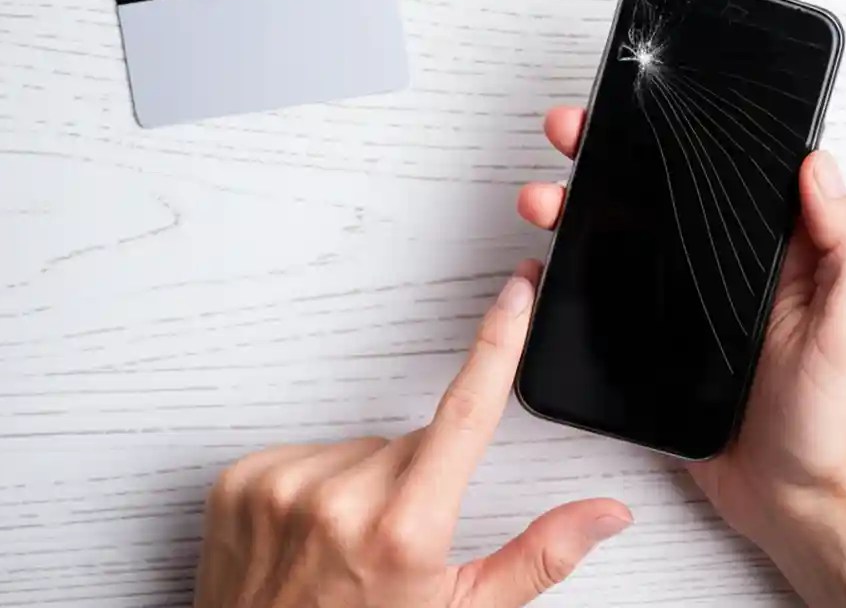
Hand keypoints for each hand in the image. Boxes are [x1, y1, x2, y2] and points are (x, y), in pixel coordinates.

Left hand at [193, 262, 632, 607]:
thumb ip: (538, 556)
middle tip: (397, 542)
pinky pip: (307, 452)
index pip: (467, 410)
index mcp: (403, 529)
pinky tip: (310, 533)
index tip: (517, 290)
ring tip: (346, 546)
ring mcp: (282, 484)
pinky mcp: (239, 479)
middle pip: (412, 441)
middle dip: (420, 477)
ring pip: (361, 447)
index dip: (499, 341)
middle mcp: (339, 497)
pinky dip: (317, 482)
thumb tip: (605, 514)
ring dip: (366, 481)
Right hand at [517, 107, 845, 549]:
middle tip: (569, 133)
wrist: (798, 506)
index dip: (687, 132)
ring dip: (584, 211)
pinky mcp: (662, 350)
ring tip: (541, 198)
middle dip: (614, 159)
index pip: (731, 173)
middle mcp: (734, 271)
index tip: (642, 102)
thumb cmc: (836, 421)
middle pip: (668, 197)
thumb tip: (817, 161)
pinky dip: (580, 276)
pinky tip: (550, 262)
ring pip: (631, 242)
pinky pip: (616, 299)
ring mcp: (695, 309)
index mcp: (783, 251)